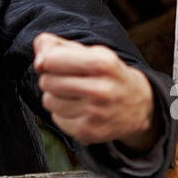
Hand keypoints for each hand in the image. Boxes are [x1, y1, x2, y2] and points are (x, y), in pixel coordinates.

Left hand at [33, 32, 158, 150]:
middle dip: (51, 78)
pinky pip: (56, 118)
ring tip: (74, 94)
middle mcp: (100, 89)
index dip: (47, 60)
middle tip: (68, 79)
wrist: (138, 105)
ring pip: (48, 101)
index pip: (50, 60)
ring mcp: (94, 114)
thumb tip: (38, 56)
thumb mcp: (91, 51)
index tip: (55, 62)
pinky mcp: (88, 132)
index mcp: (102, 63)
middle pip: (46, 81)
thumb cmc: (108, 73)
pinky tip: (79, 109)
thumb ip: (58, 46)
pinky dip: (62, 113)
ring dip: (55, 96)